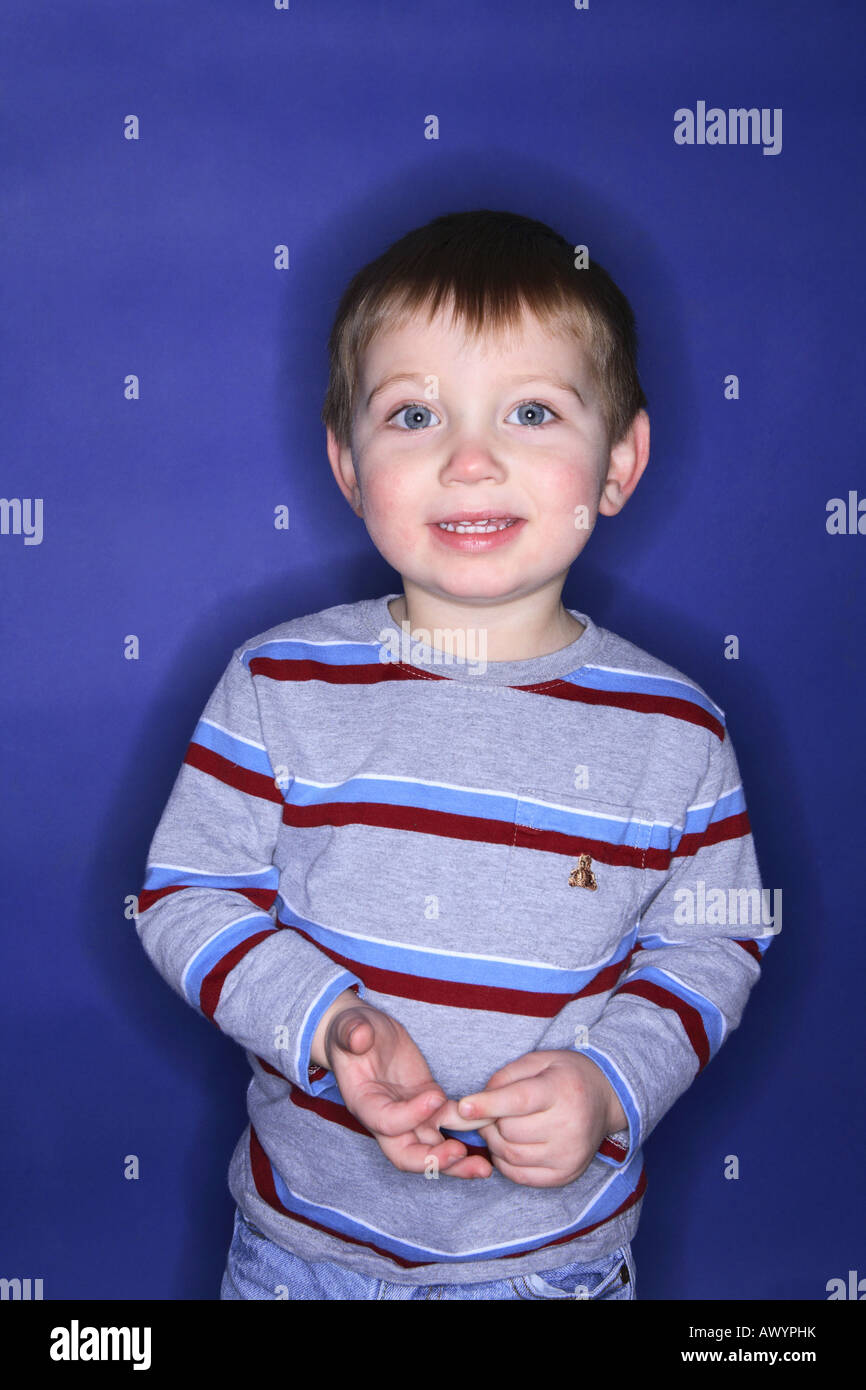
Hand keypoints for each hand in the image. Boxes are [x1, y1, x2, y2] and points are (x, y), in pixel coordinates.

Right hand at [322, 1002, 492, 1179]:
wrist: (366, 1033)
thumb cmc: (354, 1030)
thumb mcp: (350, 1027)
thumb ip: (352, 1033)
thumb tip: (359, 1036)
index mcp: (365, 1103)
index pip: (387, 1122)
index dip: (411, 1116)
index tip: (435, 1097)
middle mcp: (388, 1118)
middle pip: (409, 1154)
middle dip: (434, 1160)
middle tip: (460, 1154)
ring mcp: (411, 1114)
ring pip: (433, 1148)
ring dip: (457, 1161)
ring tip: (483, 1168)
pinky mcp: (430, 1103)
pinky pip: (450, 1123)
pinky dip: (469, 1129)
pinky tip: (490, 1127)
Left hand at [431, 1050, 618, 1187]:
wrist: (605, 1099)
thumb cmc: (565, 1076)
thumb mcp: (538, 1061)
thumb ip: (504, 1078)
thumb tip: (473, 1105)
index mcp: (562, 1090)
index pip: (519, 1102)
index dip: (488, 1105)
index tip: (462, 1107)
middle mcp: (569, 1126)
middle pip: (510, 1132)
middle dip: (490, 1122)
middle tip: (489, 1111)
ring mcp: (568, 1155)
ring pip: (511, 1156)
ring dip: (494, 1142)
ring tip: (500, 1126)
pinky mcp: (565, 1175)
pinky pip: (520, 1176)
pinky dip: (505, 1162)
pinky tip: (510, 1145)